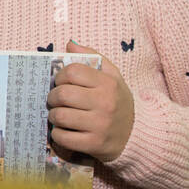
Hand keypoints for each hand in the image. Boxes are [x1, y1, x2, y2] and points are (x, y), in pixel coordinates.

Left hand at [47, 41, 135, 162]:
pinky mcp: (94, 144)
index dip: (60, 76)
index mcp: (108, 83)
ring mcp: (100, 125)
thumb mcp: (112, 76)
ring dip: (53, 116)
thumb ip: (93, 57)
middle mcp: (105, 103)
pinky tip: (64, 131)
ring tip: (59, 115)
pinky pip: (62, 137)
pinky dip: (58, 134)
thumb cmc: (118, 101)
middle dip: (52, 97)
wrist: (136, 133)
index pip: (72, 72)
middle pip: (62, 94)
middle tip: (56, 100)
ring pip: (59, 116)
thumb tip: (70, 44)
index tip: (61, 83)